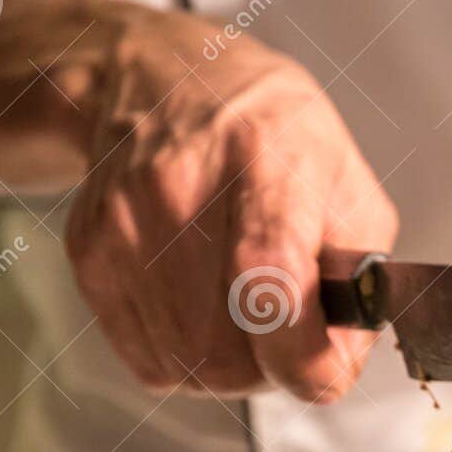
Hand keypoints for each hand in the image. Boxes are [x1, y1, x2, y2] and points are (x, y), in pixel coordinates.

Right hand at [0, 0, 395, 402]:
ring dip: (231, 367)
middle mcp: (183, 192)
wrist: (168, 83)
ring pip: (189, 367)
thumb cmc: (276, 137)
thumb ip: (362, 282)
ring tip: (248, 314)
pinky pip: (149, 360)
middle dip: (272, 368)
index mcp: (268, 166)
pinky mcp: (89, 254)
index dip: (303, 358)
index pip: (272, 293)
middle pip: (228, 353)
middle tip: (287, 332)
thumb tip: (340, 363)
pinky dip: (187, 356)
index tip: (322, 368)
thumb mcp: (350, 187)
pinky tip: (204, 306)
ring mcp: (126, 225)